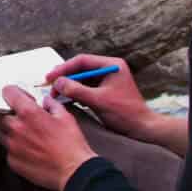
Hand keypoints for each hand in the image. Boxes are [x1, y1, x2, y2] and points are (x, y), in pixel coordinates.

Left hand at [0, 84, 97, 190]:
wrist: (74, 171)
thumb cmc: (71, 146)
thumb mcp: (65, 117)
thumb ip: (51, 104)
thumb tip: (46, 102)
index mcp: (28, 113)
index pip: (8, 92)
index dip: (13, 93)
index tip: (16, 96)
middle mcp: (16, 128)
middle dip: (9, 113)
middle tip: (22, 117)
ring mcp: (13, 146)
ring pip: (1, 132)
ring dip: (10, 131)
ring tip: (26, 134)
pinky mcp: (13, 161)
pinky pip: (7, 150)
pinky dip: (15, 148)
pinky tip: (28, 149)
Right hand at [41, 53, 155, 143]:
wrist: (142, 129)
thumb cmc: (125, 113)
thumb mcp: (98, 100)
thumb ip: (77, 90)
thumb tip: (57, 83)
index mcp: (112, 65)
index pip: (82, 61)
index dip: (64, 68)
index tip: (50, 76)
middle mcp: (110, 69)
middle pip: (81, 69)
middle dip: (65, 77)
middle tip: (49, 85)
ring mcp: (108, 80)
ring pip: (82, 79)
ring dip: (69, 86)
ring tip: (56, 94)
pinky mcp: (106, 91)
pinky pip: (86, 88)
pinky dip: (76, 93)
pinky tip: (66, 100)